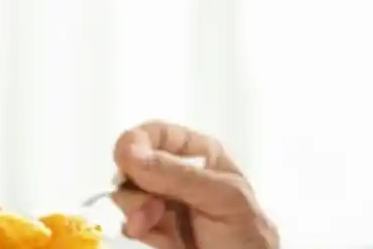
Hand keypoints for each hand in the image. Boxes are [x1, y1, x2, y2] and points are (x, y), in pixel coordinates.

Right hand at [111, 121, 278, 248]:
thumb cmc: (246, 232)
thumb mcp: (221, 196)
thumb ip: (179, 175)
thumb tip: (131, 153)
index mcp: (201, 154)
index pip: (158, 133)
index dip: (137, 140)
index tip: (126, 158)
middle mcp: (179, 174)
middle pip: (134, 165)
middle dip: (136, 185)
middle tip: (154, 207)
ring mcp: (165, 203)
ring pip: (127, 194)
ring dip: (137, 211)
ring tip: (160, 226)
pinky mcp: (156, 230)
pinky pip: (130, 222)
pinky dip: (139, 230)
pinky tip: (160, 239)